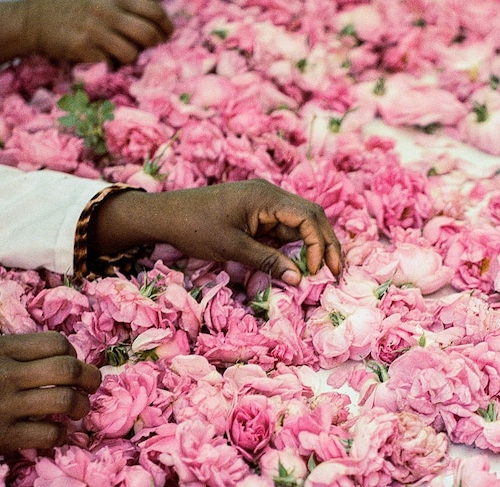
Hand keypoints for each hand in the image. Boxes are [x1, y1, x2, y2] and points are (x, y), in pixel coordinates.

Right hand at [0, 0, 173, 66]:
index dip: (165, 24)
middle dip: (156, 44)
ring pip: (133, 53)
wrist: (31, 19)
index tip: (167, 32)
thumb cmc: (68, 5)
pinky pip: (111, 63)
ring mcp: (95, 30)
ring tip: (128, 54)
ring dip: (134, 57)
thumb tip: (153, 11)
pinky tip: (108, 59)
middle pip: (148, 34)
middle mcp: (106, 10)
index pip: (153, 10)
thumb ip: (120, 0)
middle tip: (153, 48)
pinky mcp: (83, 48)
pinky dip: (114, 65)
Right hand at [0, 333, 101, 461]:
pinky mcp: (0, 435)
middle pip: (68, 368)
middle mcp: (3, 373)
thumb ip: (9, 353)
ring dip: (81, 406)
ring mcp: (3, 405)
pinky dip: (59, 434)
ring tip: (79, 410)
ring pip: (65, 399)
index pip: (56, 343)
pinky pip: (48, 434)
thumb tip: (51, 357)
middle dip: (91, 377)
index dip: (73, 353)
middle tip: (92, 386)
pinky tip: (55, 433)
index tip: (71, 364)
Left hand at [92, 180, 345, 284]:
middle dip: (326, 243)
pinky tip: (300, 262)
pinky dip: (296, 244)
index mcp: (266, 197)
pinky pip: (285, 226)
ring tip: (323, 268)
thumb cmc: (195, 227)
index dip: (318, 244)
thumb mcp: (232, 248)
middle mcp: (270, 195)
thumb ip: (268, 261)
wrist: (164, 214)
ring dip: (313, 244)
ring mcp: (264, 202)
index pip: (309, 217)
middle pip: (312, 216)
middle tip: (335, 270)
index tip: (315, 271)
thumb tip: (299, 279)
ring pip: (301, 221)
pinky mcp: (257, 212)